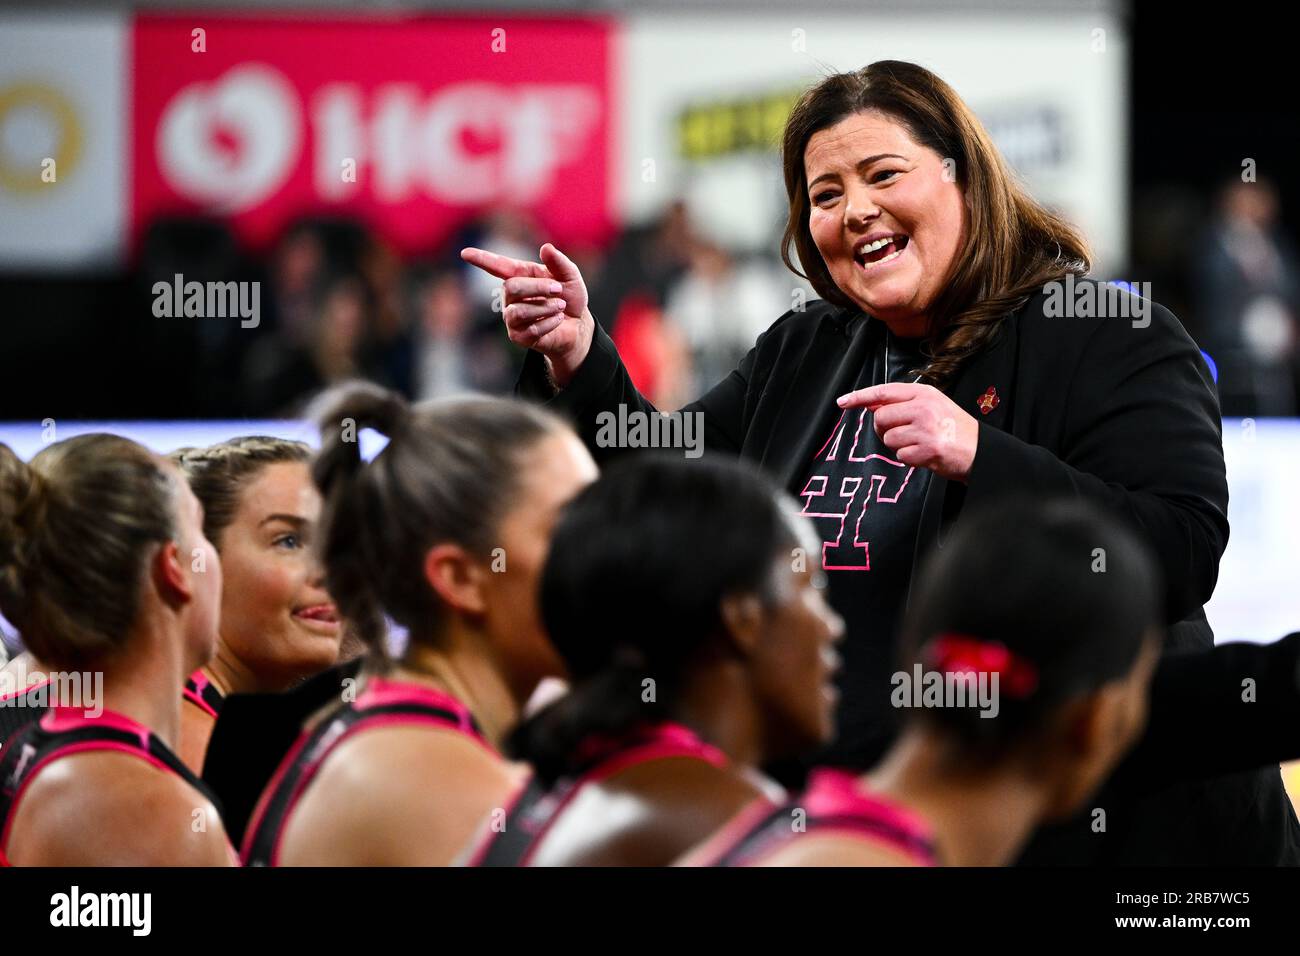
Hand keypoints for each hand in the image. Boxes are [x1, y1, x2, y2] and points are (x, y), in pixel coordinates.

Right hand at [459, 243, 593, 387]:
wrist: (578, 326)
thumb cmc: (569, 297)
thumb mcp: (570, 277)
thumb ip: (559, 262)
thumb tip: (546, 248)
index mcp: (520, 276)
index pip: (497, 266)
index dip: (481, 259)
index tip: (465, 253)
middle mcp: (511, 296)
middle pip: (511, 287)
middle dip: (537, 288)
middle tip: (558, 290)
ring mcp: (512, 317)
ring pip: (518, 310)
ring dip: (545, 307)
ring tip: (560, 307)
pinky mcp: (518, 337)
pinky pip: (529, 329)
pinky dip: (549, 322)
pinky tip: (558, 320)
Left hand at [836, 382, 979, 481]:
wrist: (980, 450)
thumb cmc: (953, 429)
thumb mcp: (932, 405)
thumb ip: (904, 403)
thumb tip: (872, 406)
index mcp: (924, 394)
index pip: (884, 392)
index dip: (860, 396)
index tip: (842, 401)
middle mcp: (924, 408)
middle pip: (880, 418)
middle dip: (884, 430)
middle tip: (902, 434)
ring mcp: (925, 429)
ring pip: (888, 439)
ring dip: (899, 446)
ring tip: (919, 443)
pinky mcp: (927, 450)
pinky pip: (900, 456)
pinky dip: (909, 459)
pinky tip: (925, 454)